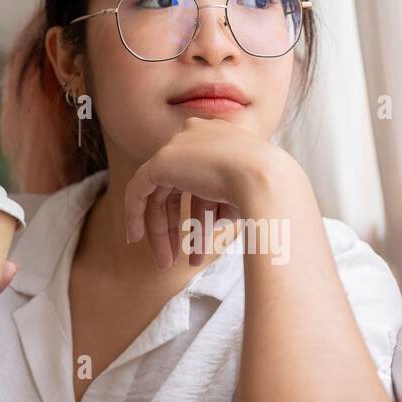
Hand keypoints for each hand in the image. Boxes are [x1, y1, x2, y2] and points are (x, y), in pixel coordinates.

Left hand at [124, 116, 287, 269]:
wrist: (265, 178)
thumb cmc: (267, 193)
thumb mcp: (246, 196)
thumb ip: (224, 203)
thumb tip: (215, 223)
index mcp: (222, 141)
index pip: (201, 181)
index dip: (196, 212)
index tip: (194, 239)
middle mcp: (198, 138)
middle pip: (178, 189)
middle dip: (177, 227)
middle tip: (176, 259)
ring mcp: (179, 147)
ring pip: (160, 194)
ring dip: (163, 231)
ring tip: (167, 263)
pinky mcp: (161, 161)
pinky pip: (138, 189)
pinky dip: (134, 214)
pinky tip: (135, 238)